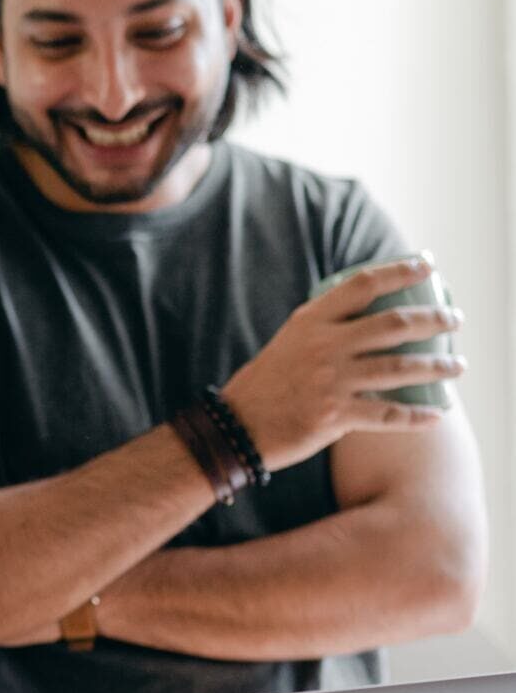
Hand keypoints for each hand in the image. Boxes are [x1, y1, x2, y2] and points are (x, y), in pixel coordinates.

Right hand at [220, 257, 463, 472]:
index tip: (428, 266)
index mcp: (310, 322)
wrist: (236, 427)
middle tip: (453, 320)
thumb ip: (323, 329)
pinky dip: (418, 416)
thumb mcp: (287, 342)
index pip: (363, 285)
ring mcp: (331, 382)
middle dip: (433, 320)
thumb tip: (365, 319)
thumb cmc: (264, 385)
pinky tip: (437, 415)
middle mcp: (323, 347)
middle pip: (393, 323)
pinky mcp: (336, 417)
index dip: (401, 271)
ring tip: (457, 365)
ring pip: (400, 368)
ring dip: (437, 366)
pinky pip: (389, 415)